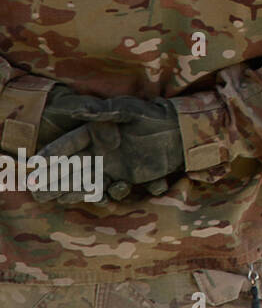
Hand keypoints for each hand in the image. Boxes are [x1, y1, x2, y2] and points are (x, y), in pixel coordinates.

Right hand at [32, 96, 183, 202]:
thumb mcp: (130, 110)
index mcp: (97, 133)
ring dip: (73, 190)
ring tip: (59, 199)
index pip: (70, 143)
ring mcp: (112, 165)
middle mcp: (101, 150)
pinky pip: (110, 188)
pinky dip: (102, 193)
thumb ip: (105, 112)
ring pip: (87, 180)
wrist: (180, 132)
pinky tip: (94, 195)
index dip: (53, 152)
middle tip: (37, 191)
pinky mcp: (127, 176)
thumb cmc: (154, 115)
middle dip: (54, 178)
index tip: (36, 162)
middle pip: (73, 166)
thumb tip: (77, 109)